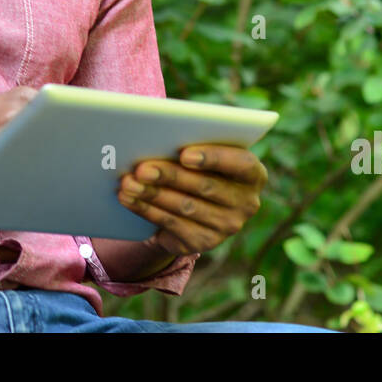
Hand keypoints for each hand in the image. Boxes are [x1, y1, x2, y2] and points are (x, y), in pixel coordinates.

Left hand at [117, 144, 267, 256]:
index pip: (241, 164)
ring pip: (185, 207)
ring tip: (128, 183)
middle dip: (170, 176)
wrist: (194, 206)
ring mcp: (227, 226)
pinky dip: (147, 210)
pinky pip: (172, 224)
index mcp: (253, 174)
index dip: (213, 158)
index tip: (184, 154)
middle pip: (205, 187)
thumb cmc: (199, 165)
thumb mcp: (204, 153)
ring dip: (153, 194)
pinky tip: (129, 199)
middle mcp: (246, 203)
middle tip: (142, 168)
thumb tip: (159, 138)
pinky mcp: (205, 242)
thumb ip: (193, 145)